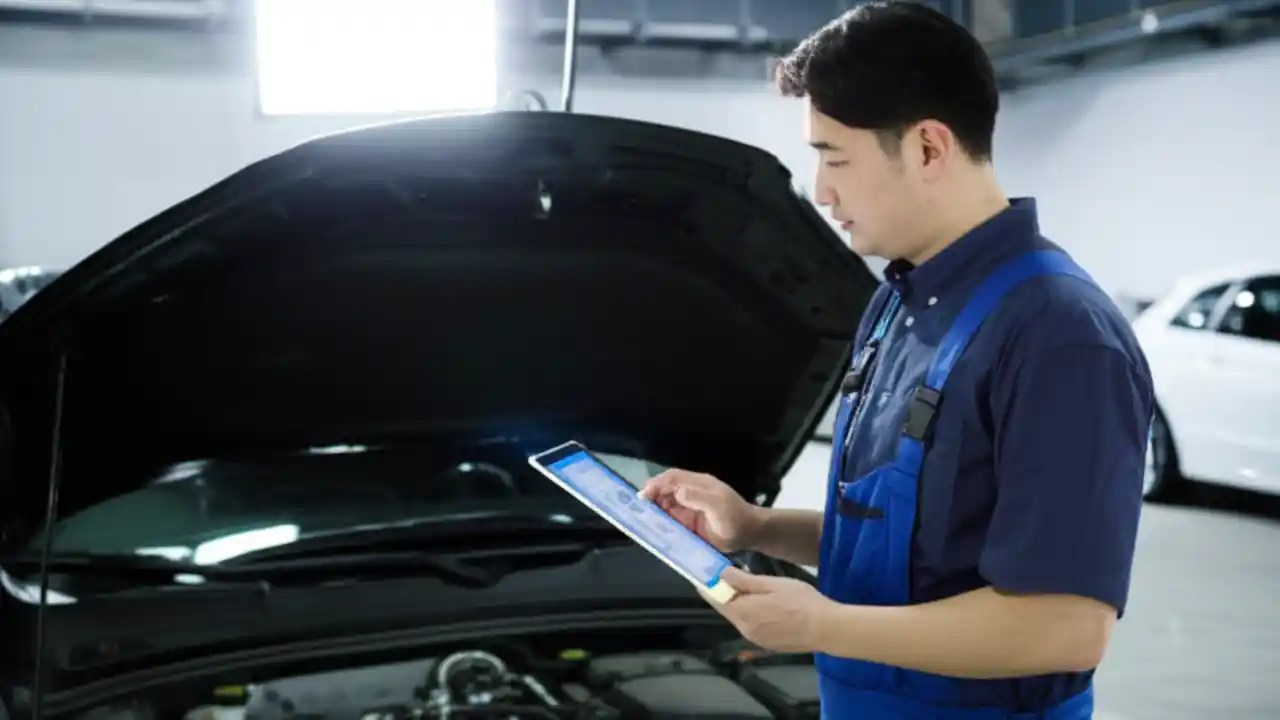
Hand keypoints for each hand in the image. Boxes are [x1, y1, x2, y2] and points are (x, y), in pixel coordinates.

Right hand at [639, 469, 761, 551]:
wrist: (749, 534)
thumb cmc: (735, 518)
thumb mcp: (718, 506)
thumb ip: (698, 498)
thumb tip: (678, 491)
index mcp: (698, 484)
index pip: (673, 478)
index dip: (657, 483)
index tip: (644, 494)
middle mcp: (691, 493)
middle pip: (666, 489)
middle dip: (652, 496)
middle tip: (638, 508)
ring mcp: (690, 507)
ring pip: (666, 504)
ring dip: (654, 509)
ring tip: (642, 518)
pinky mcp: (689, 522)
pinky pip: (671, 519)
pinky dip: (661, 521)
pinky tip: (653, 528)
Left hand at [705, 567, 833, 653]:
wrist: (826, 629)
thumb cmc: (799, 602)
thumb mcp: (770, 584)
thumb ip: (742, 580)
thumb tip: (720, 573)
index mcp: (742, 613)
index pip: (714, 599)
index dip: (708, 586)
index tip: (703, 574)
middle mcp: (744, 630)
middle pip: (728, 609)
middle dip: (726, 594)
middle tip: (731, 576)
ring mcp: (756, 640)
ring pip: (741, 618)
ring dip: (741, 605)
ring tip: (752, 590)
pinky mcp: (768, 645)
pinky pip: (753, 627)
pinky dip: (753, 615)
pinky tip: (767, 607)